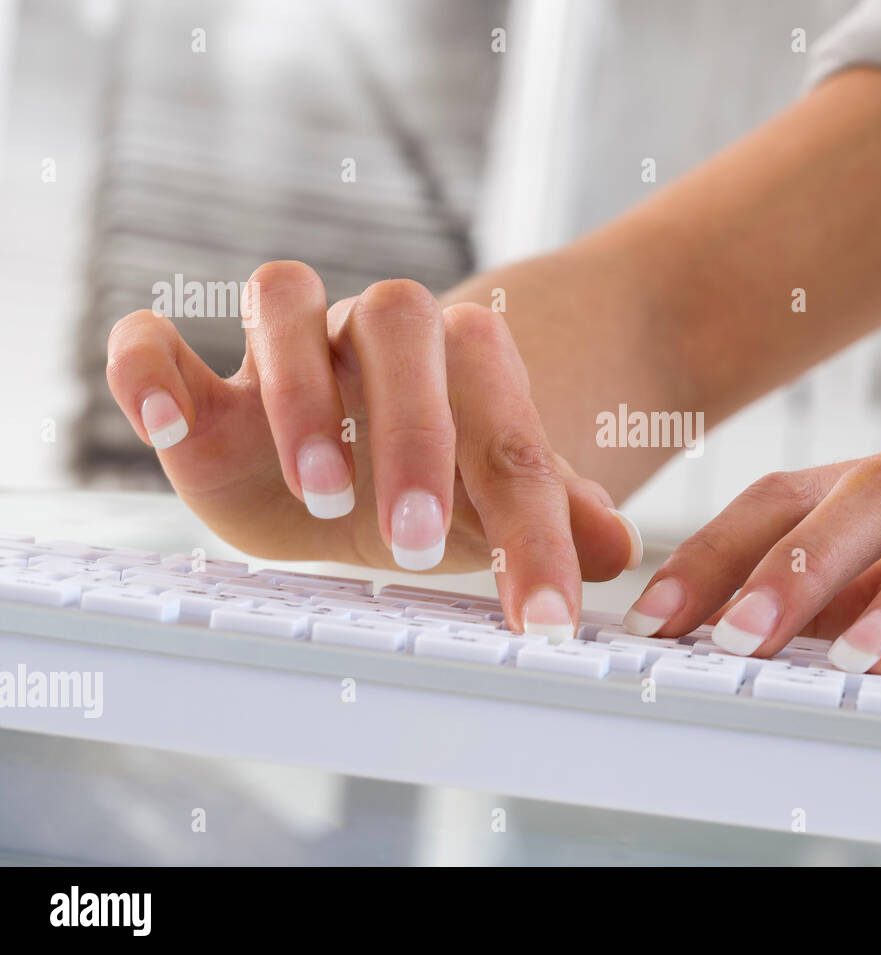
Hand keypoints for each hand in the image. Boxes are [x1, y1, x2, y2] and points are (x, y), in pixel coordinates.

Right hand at [106, 261, 640, 638]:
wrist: (353, 479)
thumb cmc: (436, 495)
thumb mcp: (493, 514)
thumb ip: (554, 517)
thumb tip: (620, 546)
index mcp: (463, 368)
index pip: (509, 436)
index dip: (535, 528)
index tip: (544, 617)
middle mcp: (373, 340)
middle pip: (396, 320)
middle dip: (411, 428)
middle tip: (417, 544)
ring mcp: (285, 351)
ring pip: (281, 300)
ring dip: (298, 393)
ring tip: (321, 495)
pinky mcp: (202, 386)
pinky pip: (157, 339)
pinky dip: (149, 367)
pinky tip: (166, 427)